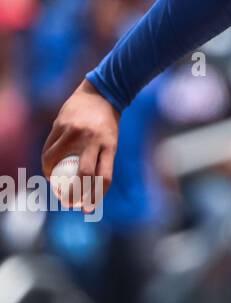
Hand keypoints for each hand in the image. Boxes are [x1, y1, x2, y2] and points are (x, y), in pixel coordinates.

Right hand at [42, 78, 120, 212]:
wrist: (100, 94)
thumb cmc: (106, 125)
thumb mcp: (111, 142)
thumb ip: (101, 162)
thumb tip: (88, 192)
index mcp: (110, 145)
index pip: (104, 176)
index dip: (96, 196)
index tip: (88, 207)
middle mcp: (93, 139)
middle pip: (83, 174)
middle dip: (73, 193)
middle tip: (68, 202)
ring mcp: (75, 131)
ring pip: (57, 162)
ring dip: (52, 178)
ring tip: (55, 184)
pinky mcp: (60, 125)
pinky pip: (48, 149)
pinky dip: (46, 162)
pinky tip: (48, 169)